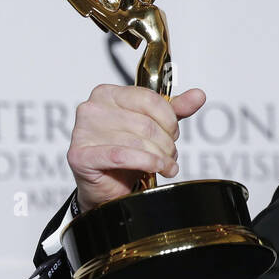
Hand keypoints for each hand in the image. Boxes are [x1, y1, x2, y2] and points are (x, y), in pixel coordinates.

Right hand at [67, 85, 205, 211]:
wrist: (106, 185)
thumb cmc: (126, 151)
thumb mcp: (154, 125)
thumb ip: (175, 110)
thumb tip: (198, 95)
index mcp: (108, 93)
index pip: (148, 98)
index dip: (169, 119)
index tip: (174, 133)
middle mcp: (92, 108)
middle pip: (145, 123)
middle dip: (166, 142)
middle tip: (170, 154)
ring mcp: (83, 131)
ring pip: (138, 141)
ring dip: (161, 157)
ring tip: (166, 165)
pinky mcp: (80, 155)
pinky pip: (123, 156)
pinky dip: (146, 163)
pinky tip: (157, 169)